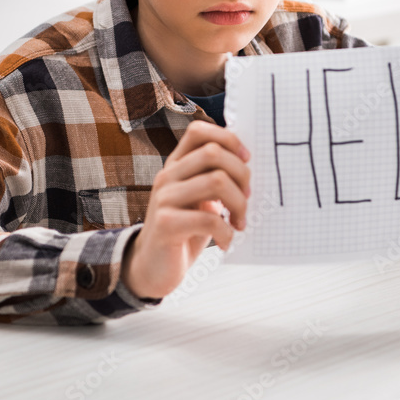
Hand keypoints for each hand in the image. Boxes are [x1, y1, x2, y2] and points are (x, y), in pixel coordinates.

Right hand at [121, 121, 250, 299]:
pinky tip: (225, 241)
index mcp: (176, 165)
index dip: (228, 139)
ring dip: (239, 204)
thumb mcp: (199, 199)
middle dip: (241, 175)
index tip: (245, 160)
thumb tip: (247, 162)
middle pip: (213, 152)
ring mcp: (164, 199)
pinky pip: (209, 219)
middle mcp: (167, 176)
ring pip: (216, 181)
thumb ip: (214, 177)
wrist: (152, 268)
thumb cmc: (184, 231)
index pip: (198, 131)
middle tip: (247, 199)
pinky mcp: (166, 225)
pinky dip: (226, 232)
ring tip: (239, 222)